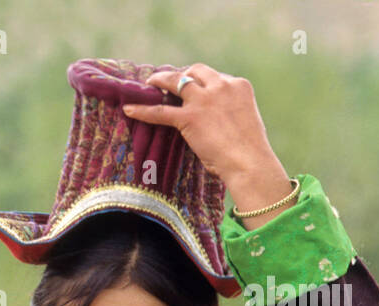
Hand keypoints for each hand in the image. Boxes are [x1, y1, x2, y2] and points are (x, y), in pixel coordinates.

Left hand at [122, 64, 293, 228]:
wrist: (249, 162)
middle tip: (169, 82)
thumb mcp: (244, 117)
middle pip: (195, 71)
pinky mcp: (189, 117)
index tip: (193, 88)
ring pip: (176, 81)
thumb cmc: (249, 149)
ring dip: (161, 80)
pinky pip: (160, 111)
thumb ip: (229, 109)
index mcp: (238, 84)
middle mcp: (221, 86)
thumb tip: (215, 117)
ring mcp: (204, 100)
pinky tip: (128, 109)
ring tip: (149, 83)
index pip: (214, 76)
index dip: (201, 82)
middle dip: (182, 75)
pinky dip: (142, 110)